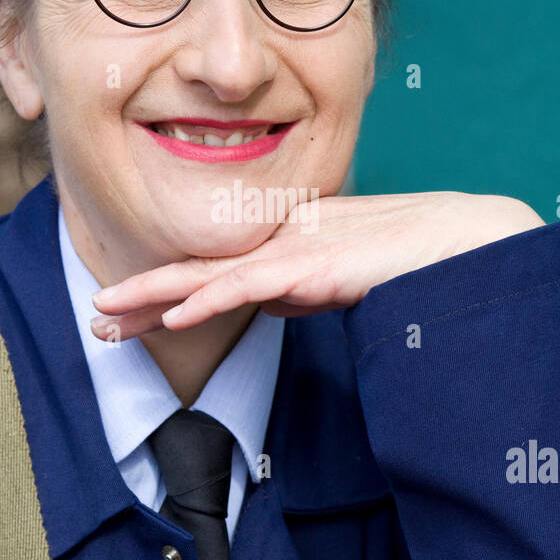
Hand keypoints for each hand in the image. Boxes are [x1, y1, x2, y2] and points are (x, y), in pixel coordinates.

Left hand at [89, 191, 544, 338]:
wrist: (465, 242)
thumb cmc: (411, 259)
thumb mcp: (341, 279)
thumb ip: (301, 290)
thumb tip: (265, 307)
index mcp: (287, 243)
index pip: (214, 273)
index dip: (164, 295)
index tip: (122, 318)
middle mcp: (283, 241)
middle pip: (199, 270)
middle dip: (143, 296)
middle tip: (95, 318)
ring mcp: (297, 249)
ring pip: (211, 275)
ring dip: (156, 297)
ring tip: (109, 315)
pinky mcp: (316, 262)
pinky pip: (253, 284)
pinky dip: (212, 298)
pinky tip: (177, 314)